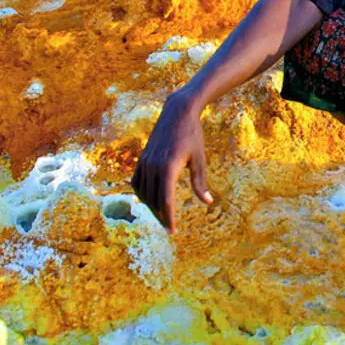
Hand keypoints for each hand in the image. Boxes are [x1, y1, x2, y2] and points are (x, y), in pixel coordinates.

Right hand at [131, 88, 211, 232]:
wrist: (178, 113)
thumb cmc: (193, 136)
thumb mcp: (200, 159)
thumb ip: (200, 182)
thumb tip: (208, 202)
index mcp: (169, 168)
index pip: (166, 201)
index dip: (169, 218)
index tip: (172, 231)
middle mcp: (153, 166)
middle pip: (154, 200)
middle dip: (161, 216)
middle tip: (169, 227)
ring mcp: (145, 162)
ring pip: (143, 193)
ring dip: (151, 206)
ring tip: (161, 215)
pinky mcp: (142, 158)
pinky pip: (137, 182)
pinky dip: (142, 193)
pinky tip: (150, 199)